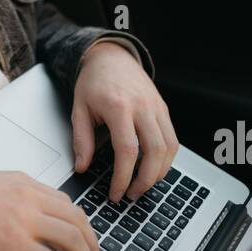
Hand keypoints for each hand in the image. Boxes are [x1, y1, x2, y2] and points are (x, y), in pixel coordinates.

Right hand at [0, 170, 101, 250]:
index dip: (79, 222)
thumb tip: (16, 217)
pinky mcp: (18, 244)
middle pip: (77, 218)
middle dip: (92, 242)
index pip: (63, 200)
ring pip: (73, 239)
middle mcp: (29, 197)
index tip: (84, 235)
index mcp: (22, 182)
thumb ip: (7, 198)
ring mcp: (26, 220)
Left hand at [72, 40, 177, 203]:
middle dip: (145, 180)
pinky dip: (166, 158)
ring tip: (142, 185)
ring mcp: (157, 107)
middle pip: (155, 151)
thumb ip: (81, 140)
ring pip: (169, 147)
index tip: (116, 193)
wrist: (111, 56)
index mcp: (119, 107)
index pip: (127, 150)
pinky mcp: (164, 109)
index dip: (123, 177)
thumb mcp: (79, 109)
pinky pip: (172, 139)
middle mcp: (142, 107)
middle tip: (131, 194)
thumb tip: (82, 167)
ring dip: (159, 172)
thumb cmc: (94, 82)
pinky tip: (153, 168)